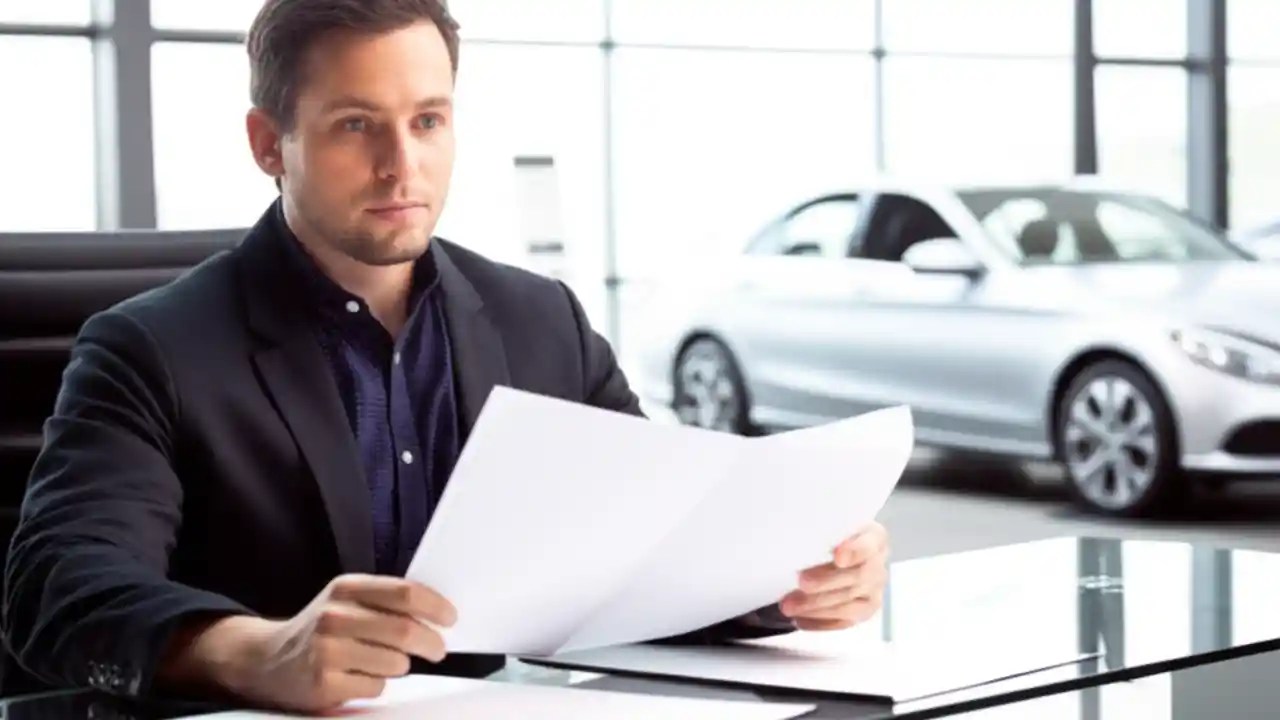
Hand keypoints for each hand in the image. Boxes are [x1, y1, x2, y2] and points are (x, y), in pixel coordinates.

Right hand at [160, 575, 455, 712]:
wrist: (265, 660)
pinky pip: (376, 687)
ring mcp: (327, 651)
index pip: (404, 592)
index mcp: (346, 588)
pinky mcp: (324, 684)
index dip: (435, 606)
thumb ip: (384, 600)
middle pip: (405, 630)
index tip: (451, 618)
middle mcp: (335, 615)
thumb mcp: (345, 600)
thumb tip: (437, 611)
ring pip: (395, 662)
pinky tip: (361, 677)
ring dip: (402, 665)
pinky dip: (378, 683)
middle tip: (439, 649)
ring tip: (389, 662)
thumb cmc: (320, 629)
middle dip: (432, 642)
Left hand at [779, 522, 888, 630]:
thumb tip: (793, 536)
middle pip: (858, 577)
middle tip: (800, 583)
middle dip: (826, 582)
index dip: (855, 551)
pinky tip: (799, 619)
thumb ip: (818, 533)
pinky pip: (844, 622)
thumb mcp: (824, 528)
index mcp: (873, 536)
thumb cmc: (825, 536)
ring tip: (788, 606)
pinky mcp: (864, 611)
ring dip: (816, 606)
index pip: (869, 544)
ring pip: (850, 603)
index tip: (838, 557)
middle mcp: (878, 563)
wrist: (829, 555)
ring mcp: (874, 590)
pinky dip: (820, 622)